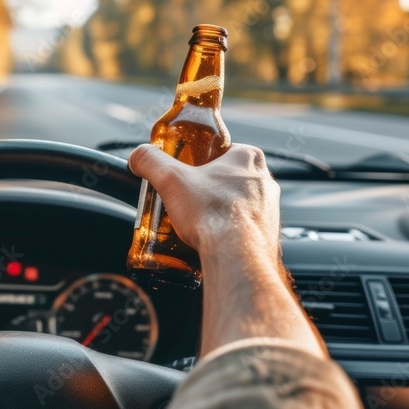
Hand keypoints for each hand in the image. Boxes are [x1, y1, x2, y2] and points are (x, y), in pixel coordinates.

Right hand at [128, 143, 279, 263]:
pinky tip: (214, 238)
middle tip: (188, 198)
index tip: (187, 172)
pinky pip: (245, 227)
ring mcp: (270, 208)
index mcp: (248, 158)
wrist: (236, 257)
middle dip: (209, 187)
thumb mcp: (170, 179)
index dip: (200, 161)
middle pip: (229, 178)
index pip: (221, 151)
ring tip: (198, 221)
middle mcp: (265, 180)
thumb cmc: (212, 214)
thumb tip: (138, 156)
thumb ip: (150, 161)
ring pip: (238, 203)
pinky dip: (230, 231)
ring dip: (220, 210)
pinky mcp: (269, 233)